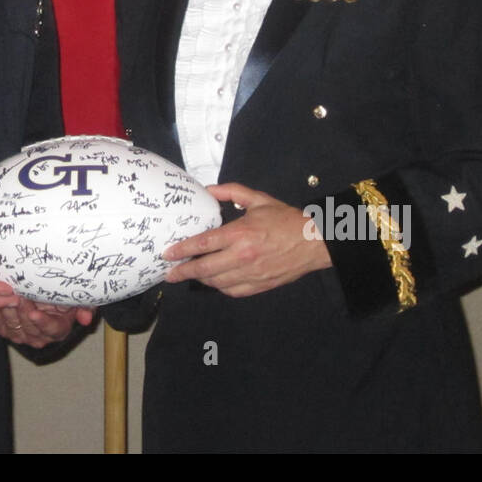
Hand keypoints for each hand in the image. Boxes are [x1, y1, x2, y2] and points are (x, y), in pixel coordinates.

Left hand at [0, 300, 94, 348]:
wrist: (42, 291)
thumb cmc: (62, 294)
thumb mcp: (78, 298)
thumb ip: (84, 307)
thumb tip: (86, 319)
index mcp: (58, 329)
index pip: (51, 330)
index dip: (42, 322)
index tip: (35, 313)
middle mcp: (40, 337)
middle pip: (30, 329)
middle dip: (23, 312)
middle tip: (19, 295)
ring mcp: (22, 336)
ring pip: (13, 328)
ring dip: (9, 312)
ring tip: (8, 296)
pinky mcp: (6, 330)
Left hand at [163, 183, 330, 296]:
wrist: (314, 242)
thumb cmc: (285, 219)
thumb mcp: (258, 199)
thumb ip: (231, 192)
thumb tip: (207, 190)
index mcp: (240, 234)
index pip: (203, 244)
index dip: (182, 250)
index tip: (168, 254)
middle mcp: (242, 257)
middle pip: (204, 269)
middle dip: (183, 272)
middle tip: (169, 273)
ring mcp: (251, 274)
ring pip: (216, 283)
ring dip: (200, 280)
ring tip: (191, 274)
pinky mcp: (259, 286)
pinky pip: (232, 291)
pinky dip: (220, 287)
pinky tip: (214, 281)